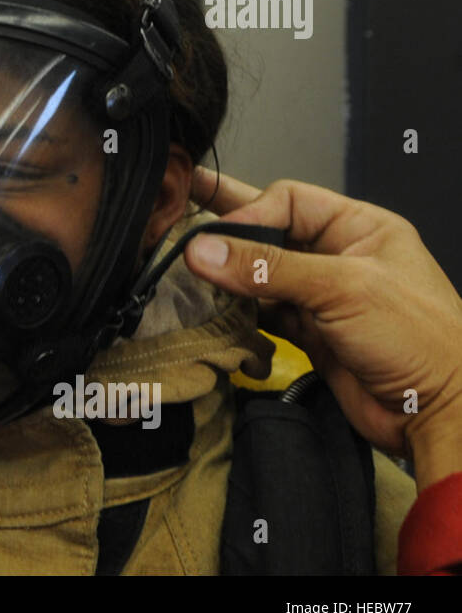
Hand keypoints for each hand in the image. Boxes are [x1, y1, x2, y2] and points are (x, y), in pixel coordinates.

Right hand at [182, 168, 461, 488]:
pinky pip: (261, 315)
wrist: (441, 413)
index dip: (248, 214)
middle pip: (269, 234)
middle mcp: (339, 256)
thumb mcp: (341, 289)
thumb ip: (268, 268)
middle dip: (226, 232)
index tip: (215, 238)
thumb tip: (204, 250)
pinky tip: (218, 315)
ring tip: (190, 276)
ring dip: (229, 280)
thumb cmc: (422, 341)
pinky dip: (239, 317)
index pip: (286, 200)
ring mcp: (322, 297)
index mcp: (360, 227)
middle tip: (177, 215)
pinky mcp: (310, 334)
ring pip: (260, 276)